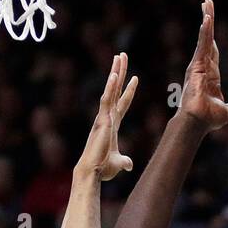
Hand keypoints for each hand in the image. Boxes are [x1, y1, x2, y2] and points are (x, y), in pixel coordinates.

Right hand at [76, 52, 138, 180]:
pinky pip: (106, 100)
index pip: (122, 103)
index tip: (135, 78)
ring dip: (115, 72)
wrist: (93, 171)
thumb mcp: (118, 163)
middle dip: (119, 72)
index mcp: (112, 124)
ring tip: (119, 57)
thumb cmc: (103, 168)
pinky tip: (115, 75)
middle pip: (116, 90)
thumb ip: (124, 161)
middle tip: (122, 55)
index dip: (129, 91)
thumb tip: (129, 165)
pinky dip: (110, 87)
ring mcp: (104, 116)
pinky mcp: (102, 119)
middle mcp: (107, 117)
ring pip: (111, 90)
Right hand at [177, 0, 227, 131]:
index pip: (212, 49)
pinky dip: (205, 32)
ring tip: (207, 2)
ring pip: (204, 37)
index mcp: (210, 74)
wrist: (198, 122)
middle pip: (207, 37)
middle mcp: (203, 66)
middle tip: (207, 3)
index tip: (210, 22)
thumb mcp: (226, 111)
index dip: (211, 36)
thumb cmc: (208, 119)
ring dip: (206, 19)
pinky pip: (202, 45)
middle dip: (207, 20)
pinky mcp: (196, 65)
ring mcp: (198, 64)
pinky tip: (207, 19)